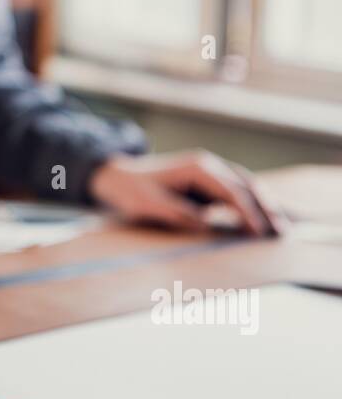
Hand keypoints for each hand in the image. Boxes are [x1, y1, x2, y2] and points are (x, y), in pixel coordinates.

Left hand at [87, 150, 284, 236]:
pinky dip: (251, 206)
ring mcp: (209, 171)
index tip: (259, 232)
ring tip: (280, 229)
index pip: (231, 191)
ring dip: (264, 206)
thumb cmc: (131, 192)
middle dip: (266, 208)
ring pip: (245, 186)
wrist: (116, 178)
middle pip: (246, 185)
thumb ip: (180, 214)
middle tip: (282, 232)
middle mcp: (208, 165)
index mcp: (197, 167)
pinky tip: (262, 223)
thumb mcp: (151, 206)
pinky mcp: (207, 182)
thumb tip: (208, 223)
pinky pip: (235, 192)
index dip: (248, 212)